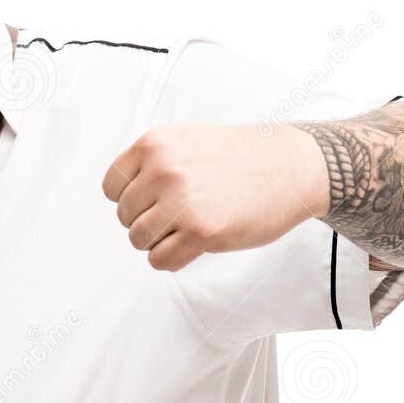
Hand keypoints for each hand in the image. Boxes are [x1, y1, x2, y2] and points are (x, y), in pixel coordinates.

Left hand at [101, 124, 330, 271]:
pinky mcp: (201, 231)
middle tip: (178, 215)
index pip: (111, 186)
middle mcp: (164, 170)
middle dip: (147, 221)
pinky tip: (193, 245)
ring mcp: (182, 201)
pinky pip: (160, 260)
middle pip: (125, 216)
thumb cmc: (240, 157)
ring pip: (138, 239)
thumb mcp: (186, 142)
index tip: (153, 201)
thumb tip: (119, 198)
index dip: (130, 199)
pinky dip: (171, 259)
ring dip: (158, 242)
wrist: (292, 166)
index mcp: (155, 144)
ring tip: (185, 229)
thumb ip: (151, 163)